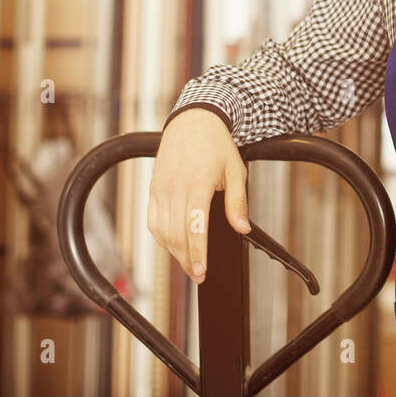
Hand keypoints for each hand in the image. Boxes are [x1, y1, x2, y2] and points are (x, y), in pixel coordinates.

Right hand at [147, 108, 250, 283]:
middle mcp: (175, 187)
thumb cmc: (216, 144)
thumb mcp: (236, 170)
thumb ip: (238, 202)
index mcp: (198, 183)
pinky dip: (161, 237)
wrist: (193, 121)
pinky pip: (152, 220)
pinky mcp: (153, 189)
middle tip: (199, 275)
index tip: (201, 271)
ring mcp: (160, 188)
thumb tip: (242, 229)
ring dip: (174, 251)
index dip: (197, 253)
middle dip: (187, 259)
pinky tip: (174, 245)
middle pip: (176, 234)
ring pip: (161, 231)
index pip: (194, 227)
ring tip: (189, 263)